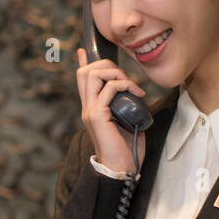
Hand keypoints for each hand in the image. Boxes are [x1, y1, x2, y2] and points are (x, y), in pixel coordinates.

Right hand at [77, 47, 146, 173]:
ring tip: (131, 85)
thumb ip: (124, 105)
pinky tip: (137, 94)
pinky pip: (108, 89)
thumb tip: (133, 93)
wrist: (121, 168)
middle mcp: (87, 108)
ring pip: (92, 74)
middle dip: (106, 65)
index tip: (84, 50)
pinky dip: (124, 85)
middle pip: (85, 71)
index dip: (84, 62)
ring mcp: (90, 111)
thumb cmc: (126, 148)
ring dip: (115, 73)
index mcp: (92, 109)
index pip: (82, 80)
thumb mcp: (126, 120)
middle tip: (126, 77)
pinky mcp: (97, 116)